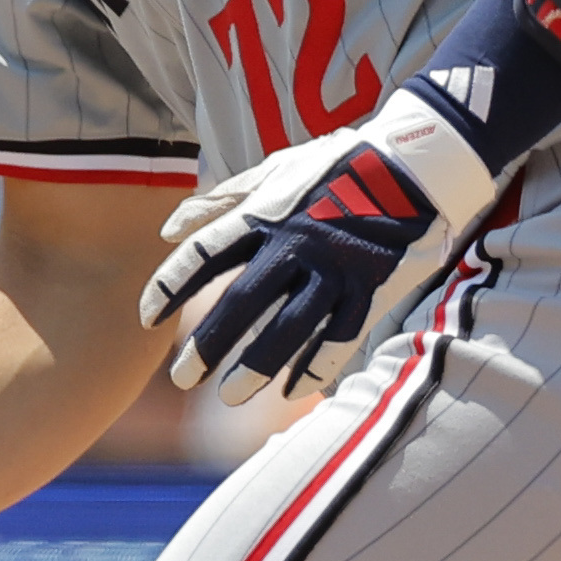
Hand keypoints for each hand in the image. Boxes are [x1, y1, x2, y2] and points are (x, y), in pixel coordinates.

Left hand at [141, 89, 500, 404]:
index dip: (170, 286)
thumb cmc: (335, 167)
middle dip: (208, 344)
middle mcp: (296, 242)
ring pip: (291, 328)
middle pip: (243, 301)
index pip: (205, 253)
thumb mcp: (273, 171)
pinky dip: (315, 367)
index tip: (146, 318)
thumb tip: (168, 228)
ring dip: (256, 366)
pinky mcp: (371, 286)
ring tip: (228, 397)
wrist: (414, 163)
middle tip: (182, 378)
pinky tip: (291, 393)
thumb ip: (220, 200)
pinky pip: (339, 337)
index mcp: (266, 211)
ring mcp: (336, 267)